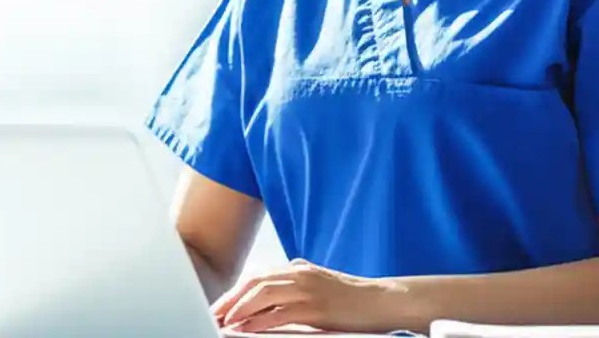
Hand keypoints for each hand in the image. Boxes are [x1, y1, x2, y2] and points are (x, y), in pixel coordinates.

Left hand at [211, 258, 399, 333]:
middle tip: (215, 313)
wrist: (383, 301)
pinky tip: (247, 329)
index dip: (237, 291)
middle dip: (231, 299)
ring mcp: (307, 290)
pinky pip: (279, 314)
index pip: (259, 277)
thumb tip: (280, 277)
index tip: (222, 305)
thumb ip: (300, 278)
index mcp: (299, 269)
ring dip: (240, 309)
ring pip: (263, 294)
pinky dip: (259, 321)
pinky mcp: (315, 309)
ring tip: (225, 321)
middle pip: (255, 283)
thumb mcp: (322, 281)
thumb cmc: (353, 296)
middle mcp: (300, 275)